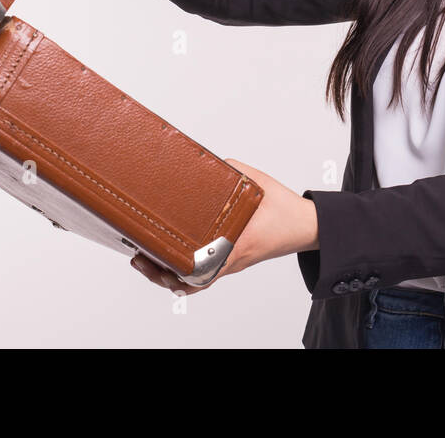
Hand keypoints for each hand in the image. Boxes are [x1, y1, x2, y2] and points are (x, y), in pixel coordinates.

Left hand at [128, 158, 318, 295]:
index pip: (204, 265)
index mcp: (238, 244)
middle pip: (191, 279)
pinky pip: (204, 275)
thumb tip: (205, 163)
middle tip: (139, 258)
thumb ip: (229, 171)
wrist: (305, 226)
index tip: (156, 256)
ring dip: (169, 276)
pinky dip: (184, 274)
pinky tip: (167, 264)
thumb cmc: (284, 208)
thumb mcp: (256, 182)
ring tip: (145, 262)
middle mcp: (232, 260)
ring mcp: (232, 264)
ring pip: (195, 281)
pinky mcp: (232, 262)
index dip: (177, 267)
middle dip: (161, 273)